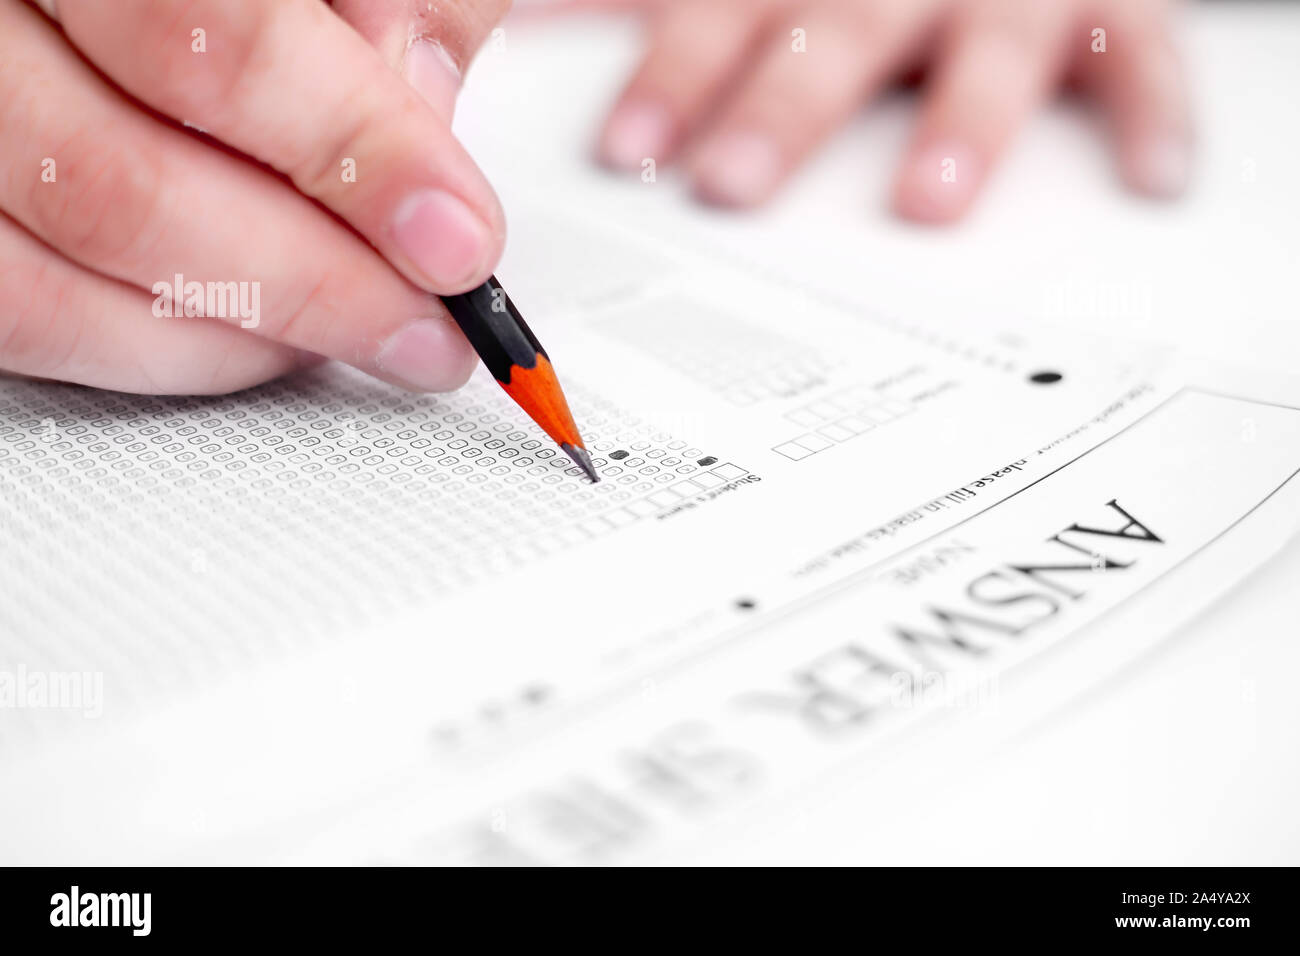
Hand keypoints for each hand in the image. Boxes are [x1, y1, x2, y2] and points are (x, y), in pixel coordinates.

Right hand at [1, 0, 507, 394]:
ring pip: (52, 277)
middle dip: (310, 282)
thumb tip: (417, 101)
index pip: (211, 36)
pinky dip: (153, 352)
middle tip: (421, 322)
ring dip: (237, 334)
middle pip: (118, 180)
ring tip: (357, 332)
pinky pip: (23, 318)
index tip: (455, 236)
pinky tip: (251, 335)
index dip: (350, 150)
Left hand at [592, 0, 1190, 220]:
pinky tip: (1149, 181)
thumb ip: (665, 16)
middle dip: (786, 106)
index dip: (676, 74)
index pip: (724, 5)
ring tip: (924, 203)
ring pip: (986, 43)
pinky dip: (1153, 113)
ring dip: (960, 119)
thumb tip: (529, 34)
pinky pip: (1143, 55)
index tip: (628, 152)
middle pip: (838, 28)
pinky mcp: (1112, 6)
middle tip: (735, 185)